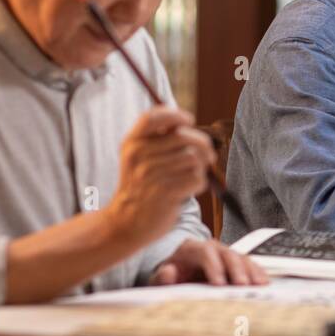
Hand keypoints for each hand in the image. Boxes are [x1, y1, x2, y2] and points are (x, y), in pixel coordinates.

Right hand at [107, 106, 214, 244]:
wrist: (127, 221)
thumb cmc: (141, 185)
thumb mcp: (138, 157)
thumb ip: (157, 138)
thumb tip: (187, 122)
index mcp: (131, 143)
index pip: (152, 117)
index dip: (175, 114)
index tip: (188, 121)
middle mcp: (138, 156)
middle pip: (184, 136)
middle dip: (203, 145)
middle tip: (207, 155)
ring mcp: (151, 175)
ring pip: (194, 158)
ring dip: (201, 168)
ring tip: (191, 175)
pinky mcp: (165, 193)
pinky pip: (196, 179)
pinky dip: (199, 184)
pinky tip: (187, 189)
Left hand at [151, 238, 267, 286]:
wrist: (178, 271)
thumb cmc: (171, 276)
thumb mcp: (161, 277)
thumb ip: (162, 276)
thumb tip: (169, 272)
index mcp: (191, 249)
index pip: (205, 253)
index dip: (214, 267)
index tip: (219, 284)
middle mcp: (212, 247)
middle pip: (228, 253)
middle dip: (236, 270)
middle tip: (242, 285)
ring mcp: (225, 253)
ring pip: (241, 257)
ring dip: (251, 271)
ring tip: (259, 284)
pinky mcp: (235, 262)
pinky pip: (249, 263)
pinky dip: (257, 272)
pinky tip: (264, 281)